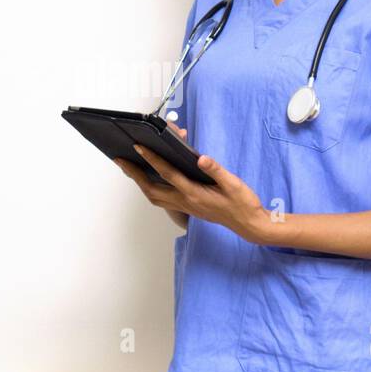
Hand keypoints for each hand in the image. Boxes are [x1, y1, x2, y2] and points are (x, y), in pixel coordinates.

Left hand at [114, 126, 267, 243]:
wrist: (249, 224)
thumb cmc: (243, 203)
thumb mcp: (234, 184)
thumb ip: (217, 171)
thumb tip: (201, 158)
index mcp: (195, 194)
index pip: (168, 174)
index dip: (152, 159)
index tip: (139, 147)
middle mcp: (186, 202)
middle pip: (152, 189)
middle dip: (134, 175)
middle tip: (121, 160)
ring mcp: (186, 207)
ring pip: (155, 196)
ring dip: (140, 183)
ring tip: (130, 168)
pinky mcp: (188, 208)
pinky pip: (163, 199)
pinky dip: (152, 188)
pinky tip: (150, 179)